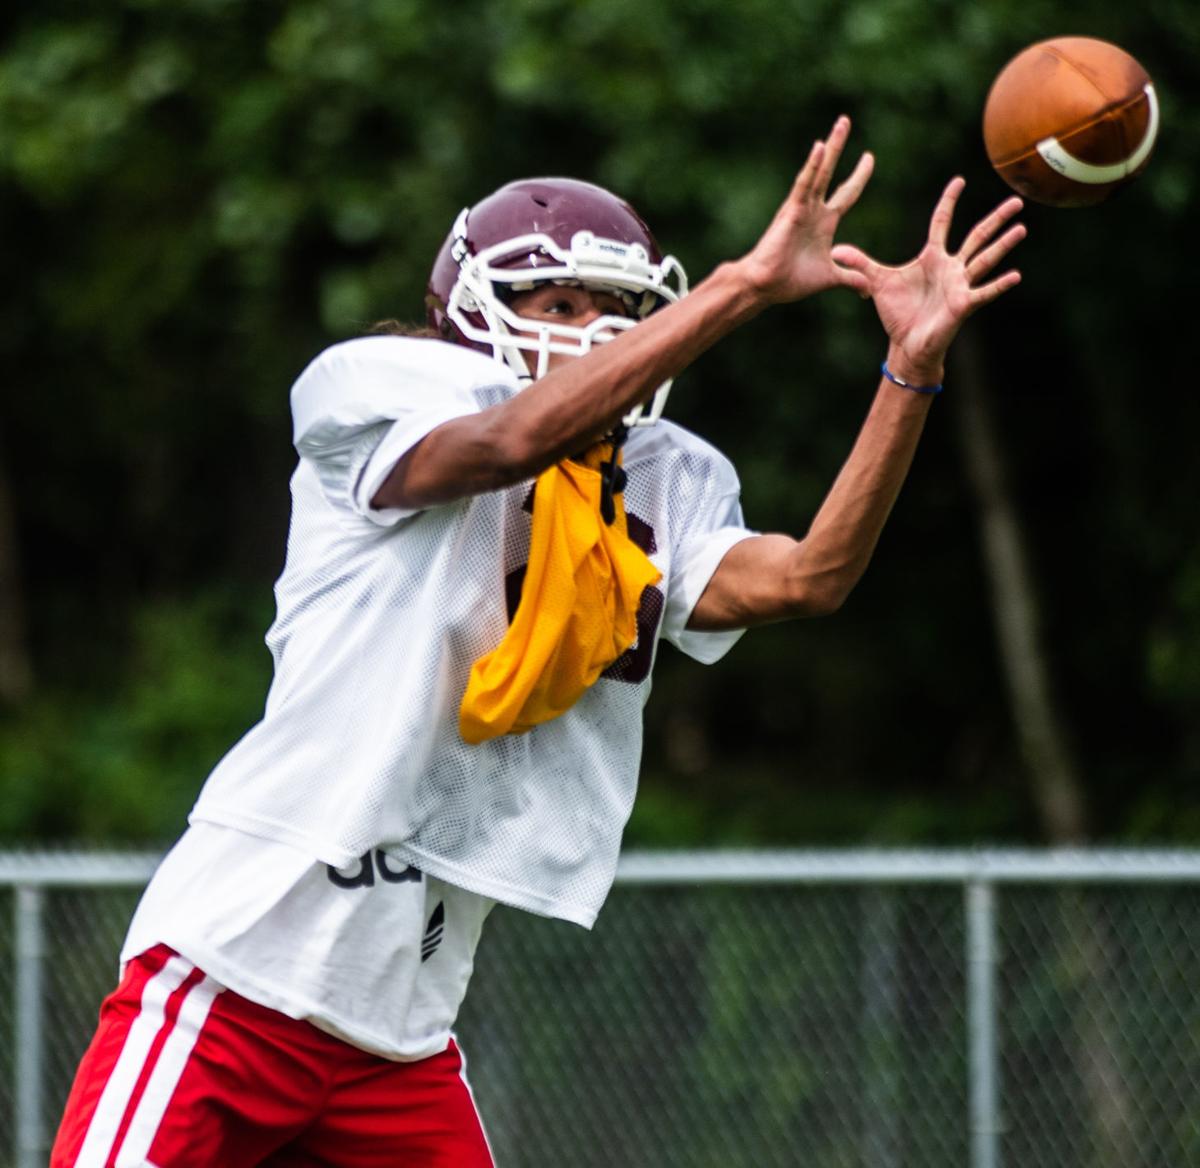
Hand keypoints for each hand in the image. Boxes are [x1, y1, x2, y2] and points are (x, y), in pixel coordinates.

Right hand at [740, 115, 874, 303]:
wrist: (767, 286)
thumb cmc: (791, 280)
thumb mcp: (830, 278)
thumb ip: (850, 277)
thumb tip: (868, 288)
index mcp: (824, 223)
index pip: (846, 193)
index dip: (858, 177)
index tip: (869, 157)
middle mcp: (814, 209)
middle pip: (831, 172)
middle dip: (839, 147)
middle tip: (845, 120)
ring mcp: (802, 208)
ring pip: (819, 171)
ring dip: (831, 147)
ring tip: (841, 124)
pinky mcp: (791, 211)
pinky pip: (804, 184)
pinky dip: (812, 166)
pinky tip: (820, 147)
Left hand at [831, 178, 1024, 381]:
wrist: (905, 344)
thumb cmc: (897, 314)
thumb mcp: (877, 283)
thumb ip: (860, 264)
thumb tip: (836, 249)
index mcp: (932, 257)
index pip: (942, 222)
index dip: (948, 202)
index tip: (958, 180)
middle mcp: (951, 268)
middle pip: (977, 236)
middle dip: (996, 219)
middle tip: (1017, 200)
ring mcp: (960, 285)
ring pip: (986, 259)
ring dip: (1003, 245)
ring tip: (1022, 228)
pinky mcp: (963, 305)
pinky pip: (984, 292)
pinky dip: (998, 285)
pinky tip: (1015, 276)